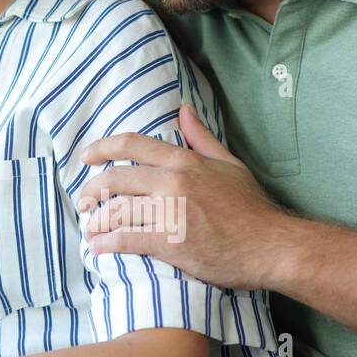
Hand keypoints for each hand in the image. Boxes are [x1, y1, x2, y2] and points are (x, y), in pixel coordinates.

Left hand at [75, 103, 292, 289]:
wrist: (272, 247)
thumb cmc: (252, 208)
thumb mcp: (228, 164)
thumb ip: (201, 138)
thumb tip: (183, 109)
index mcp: (183, 161)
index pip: (130, 145)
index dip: (101, 148)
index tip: (86, 158)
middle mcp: (172, 182)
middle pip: (115, 179)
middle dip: (92, 190)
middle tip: (83, 200)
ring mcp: (170, 212)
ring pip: (116, 210)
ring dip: (96, 220)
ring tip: (90, 228)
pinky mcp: (170, 243)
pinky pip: (126, 239)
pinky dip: (106, 244)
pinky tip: (97, 247)